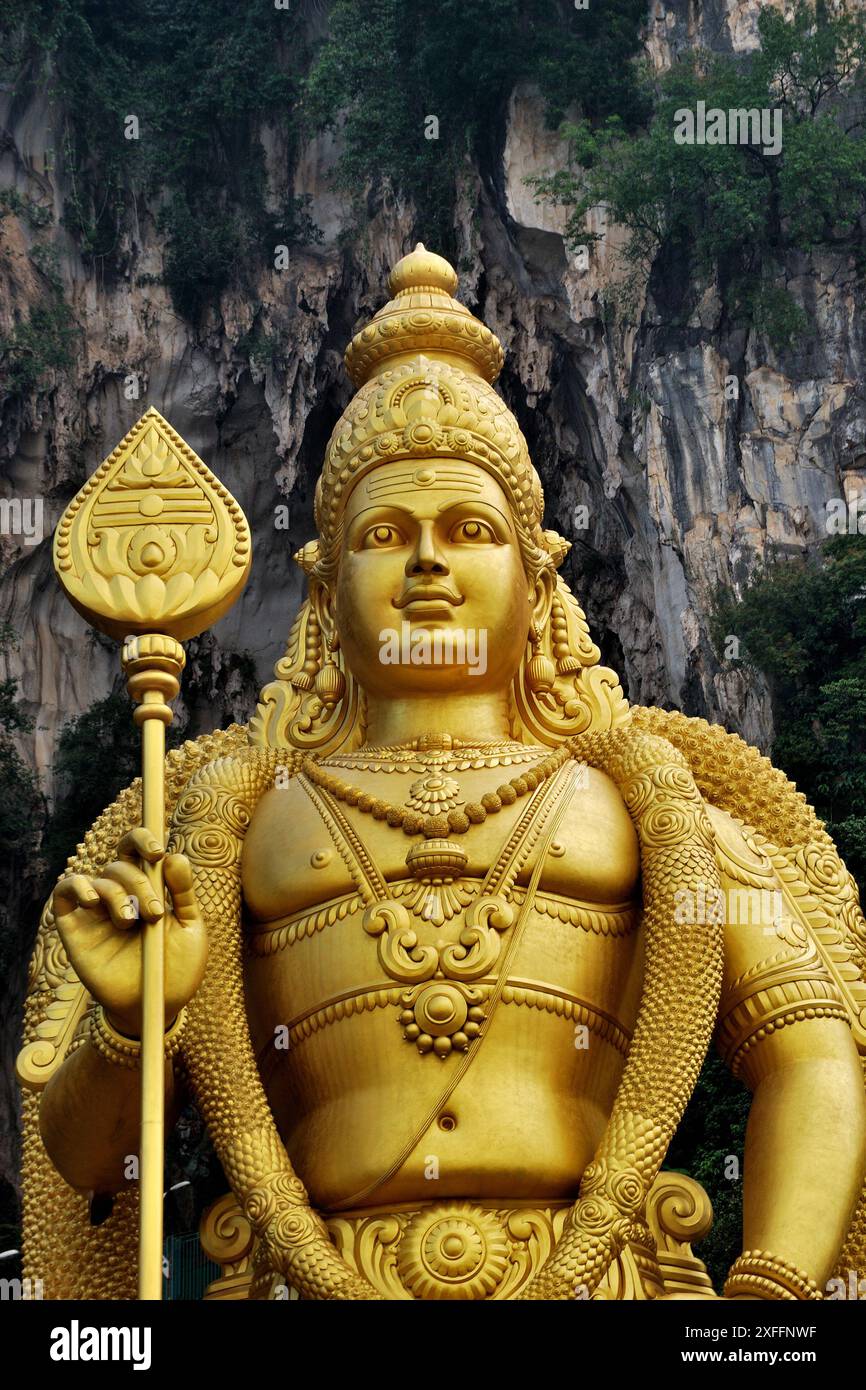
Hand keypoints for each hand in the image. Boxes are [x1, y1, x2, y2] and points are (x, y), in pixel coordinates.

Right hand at [52, 828, 207, 1037]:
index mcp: (148, 890)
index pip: (136, 851)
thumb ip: (183, 893)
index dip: (142, 840)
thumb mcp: (190, 928)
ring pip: (97, 880)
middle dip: (139, 883)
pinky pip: (63, 895)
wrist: (158, 1007)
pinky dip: (76, 887)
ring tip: (131, 921)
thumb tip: (175, 856)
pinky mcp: (75, 931)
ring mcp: (96, 913)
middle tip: (153, 914)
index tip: (157, 852)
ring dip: (118, 894)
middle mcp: (120, 896)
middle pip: (119, 865)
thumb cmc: (177, 968)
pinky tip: (94, 900)